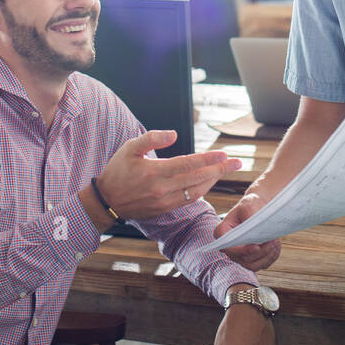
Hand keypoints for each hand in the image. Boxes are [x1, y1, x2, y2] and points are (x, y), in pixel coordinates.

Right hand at [95, 130, 241, 221]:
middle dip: (219, 170)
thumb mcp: (130, 147)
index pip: (188, 164)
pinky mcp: (164, 210)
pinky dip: (201, 191)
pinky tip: (208, 183)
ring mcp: (164, 202)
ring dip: (213, 181)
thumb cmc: (118, 170)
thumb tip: (174, 134)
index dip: (208, 159)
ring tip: (225, 170)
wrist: (106, 201)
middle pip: (197, 179)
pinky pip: (188, 200)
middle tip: (237, 162)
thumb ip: (152, 138)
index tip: (224, 154)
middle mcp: (162, 189)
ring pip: (196, 192)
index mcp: (154, 172)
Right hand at [213, 189, 281, 270]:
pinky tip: (275, 246)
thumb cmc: (251, 206)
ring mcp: (240, 255)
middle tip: (272, 241)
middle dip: (260, 252)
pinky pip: (261, 265)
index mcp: (223, 233)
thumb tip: (255, 233)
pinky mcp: (251, 259)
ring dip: (267, 256)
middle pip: (243, 259)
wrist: (257, 209)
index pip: (229, 247)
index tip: (257, 247)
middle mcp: (229, 247)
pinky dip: (271, 257)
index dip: (243, 250)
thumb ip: (250, 218)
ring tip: (275, 243)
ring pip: (253, 266)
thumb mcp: (248, 206)